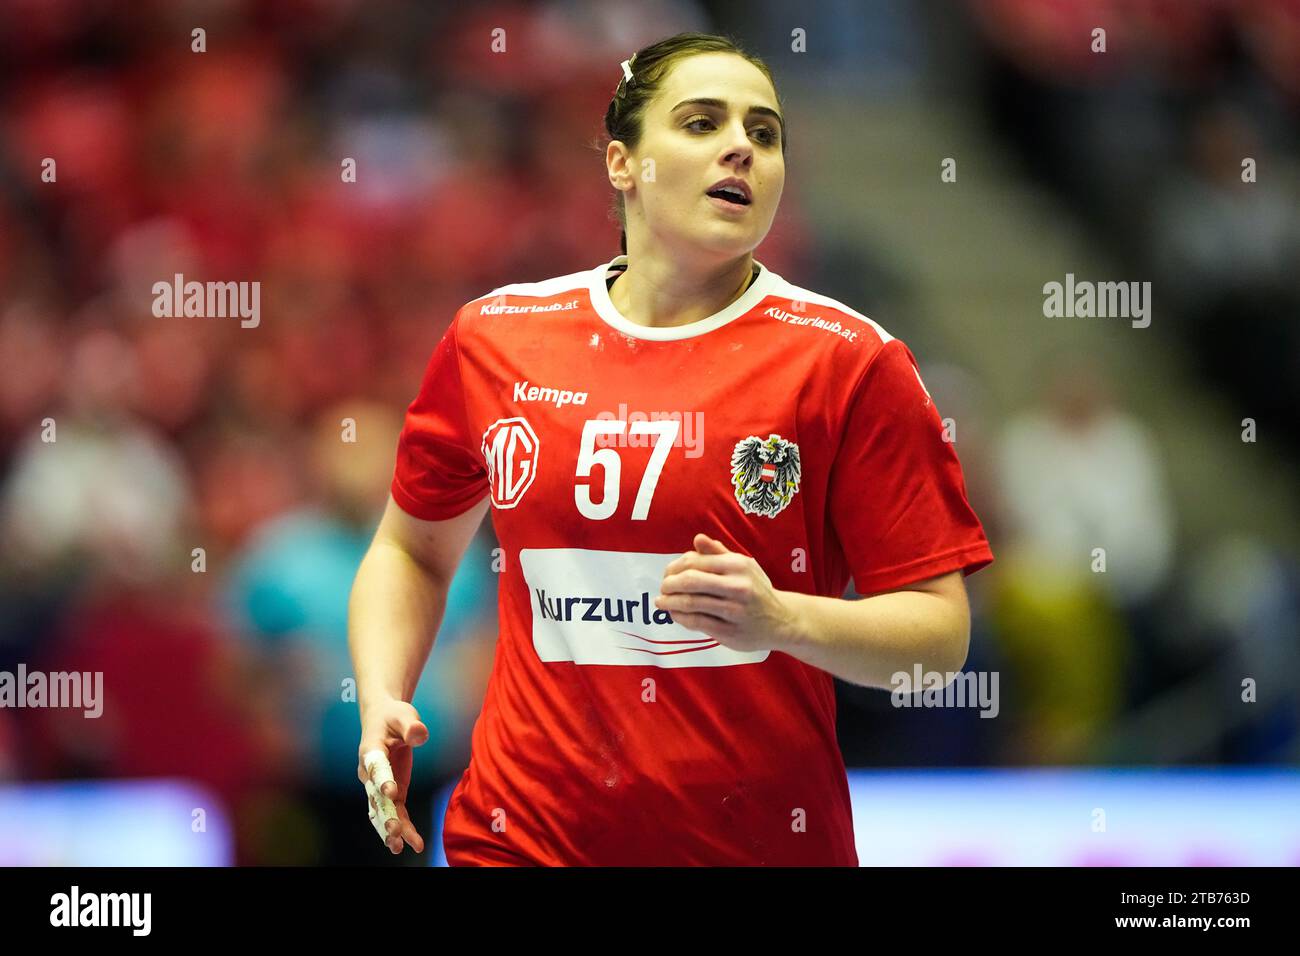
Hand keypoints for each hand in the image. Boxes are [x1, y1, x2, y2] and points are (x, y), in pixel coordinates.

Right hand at [357, 698, 428, 854]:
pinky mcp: (392, 792)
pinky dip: (403, 828)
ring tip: (399, 847)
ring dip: (390, 829)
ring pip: (382, 811)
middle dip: (384, 814)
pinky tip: (412, 844)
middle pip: (375, 796)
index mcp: (371, 749)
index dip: (382, 778)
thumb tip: (420, 734)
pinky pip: (396, 812)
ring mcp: (379, 785)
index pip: (375, 766)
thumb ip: (411, 726)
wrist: (385, 720)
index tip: (391, 791)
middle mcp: (370, 772)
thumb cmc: (394, 716)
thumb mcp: (404, 715)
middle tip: (394, 829)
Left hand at [655, 533, 794, 652]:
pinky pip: (697, 622)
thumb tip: (697, 539)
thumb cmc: (756, 590)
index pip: (695, 561)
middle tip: (662, 588)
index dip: (674, 567)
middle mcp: (737, 586)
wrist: (782, 621)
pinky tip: (675, 614)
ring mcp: (734, 610)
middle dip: (669, 584)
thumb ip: (718, 553)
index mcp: (738, 565)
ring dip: (670, 602)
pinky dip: (680, 617)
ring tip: (661, 602)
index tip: (667, 573)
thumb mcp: (744, 566)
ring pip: (691, 603)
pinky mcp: (730, 631)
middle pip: (690, 581)